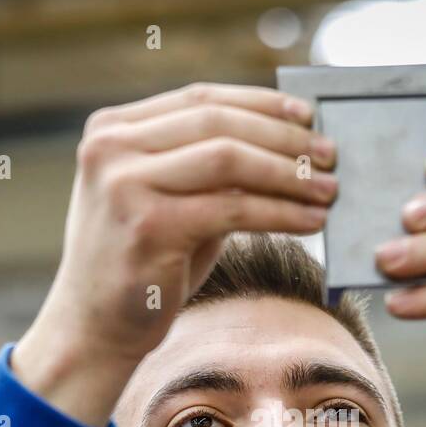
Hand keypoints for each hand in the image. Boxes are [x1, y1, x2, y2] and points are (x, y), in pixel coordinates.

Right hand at [14, 82, 337, 426]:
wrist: (94, 329)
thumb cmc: (142, 264)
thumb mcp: (165, 198)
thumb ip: (204, 164)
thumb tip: (286, 141)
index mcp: (110, 129)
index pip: (200, 97)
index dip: (261, 103)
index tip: (307, 114)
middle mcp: (111, 148)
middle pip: (219, 123)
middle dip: (284, 138)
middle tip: (330, 155)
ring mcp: (126, 185)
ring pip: (230, 160)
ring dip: (289, 174)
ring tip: (328, 190)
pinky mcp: (149, 226)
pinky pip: (233, 208)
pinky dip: (280, 212)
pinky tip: (311, 221)